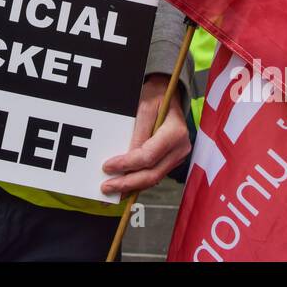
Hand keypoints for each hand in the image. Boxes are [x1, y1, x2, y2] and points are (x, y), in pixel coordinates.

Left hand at [100, 73, 190, 196]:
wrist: (169, 94)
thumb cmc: (155, 96)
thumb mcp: (144, 107)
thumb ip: (138, 132)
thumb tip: (128, 156)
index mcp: (176, 133)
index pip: (149, 156)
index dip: (127, 164)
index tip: (107, 166)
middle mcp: (180, 148)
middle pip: (153, 174)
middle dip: (128, 183)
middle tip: (106, 187)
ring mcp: (177, 156)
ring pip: (154, 178)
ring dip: (132, 186)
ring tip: (111, 192)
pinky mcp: (171, 160)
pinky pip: (154, 174)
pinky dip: (138, 181)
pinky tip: (123, 185)